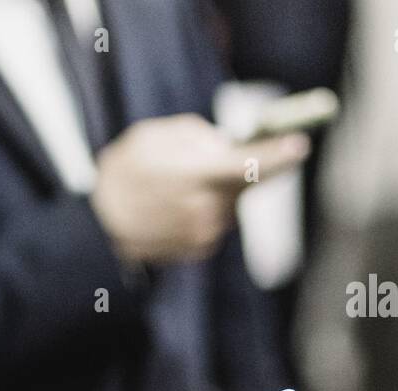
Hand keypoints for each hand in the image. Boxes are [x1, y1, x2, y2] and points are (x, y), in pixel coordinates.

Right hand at [90, 113, 309, 263]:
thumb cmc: (124, 171)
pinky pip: (217, 221)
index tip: (299, 145)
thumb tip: (228, 147)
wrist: (97, 225)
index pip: (251, 164)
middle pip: (244, 184)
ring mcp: (204, 232)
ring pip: (230, 203)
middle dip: (232, 170)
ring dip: (215, 191)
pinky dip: (204, 210)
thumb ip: (198, 136)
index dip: (279, 155)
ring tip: (174, 188)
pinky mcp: (199, 249)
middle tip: (199, 164)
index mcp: (197, 174)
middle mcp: (206, 208)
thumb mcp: (154, 135)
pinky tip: (173, 208)